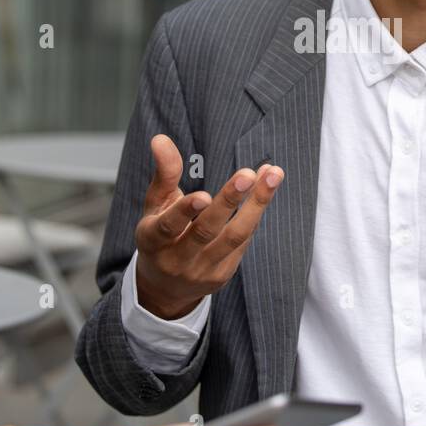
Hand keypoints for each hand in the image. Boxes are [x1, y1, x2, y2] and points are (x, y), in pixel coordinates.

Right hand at [134, 134, 282, 319]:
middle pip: (206, 231)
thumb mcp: (155, 206)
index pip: (169, 226)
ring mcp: (201, 270)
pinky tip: (266, 188)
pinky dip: (255, 213)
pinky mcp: (222, 275)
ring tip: (272, 175)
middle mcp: (176, 259)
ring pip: (234, 237)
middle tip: (248, 174)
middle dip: (228, 201)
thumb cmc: (161, 234)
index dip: (185, 211)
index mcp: (152, 240)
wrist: (166, 287)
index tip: (204, 195)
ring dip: (255, 205)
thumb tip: (160, 138)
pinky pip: (243, 242)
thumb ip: (163, 173)